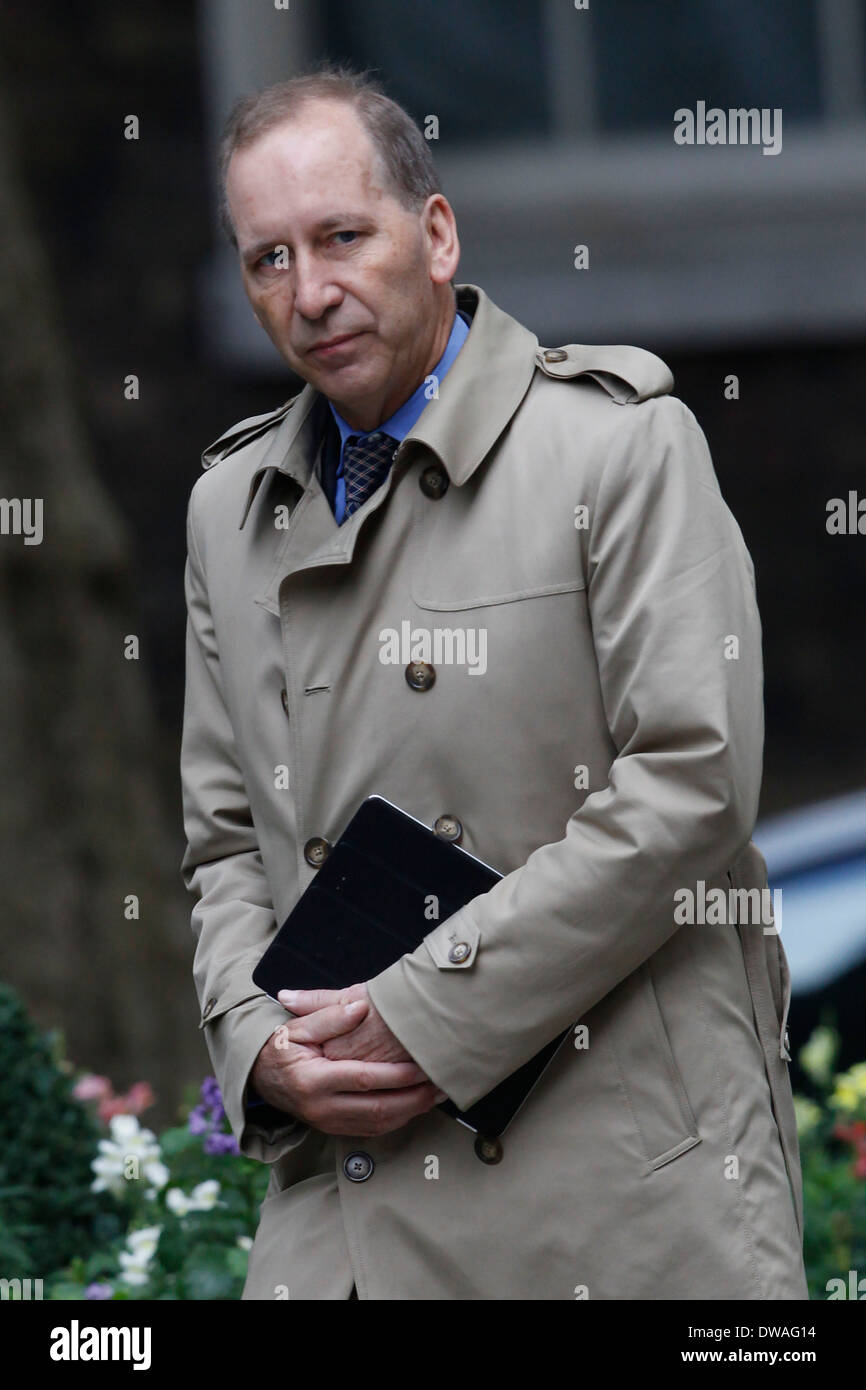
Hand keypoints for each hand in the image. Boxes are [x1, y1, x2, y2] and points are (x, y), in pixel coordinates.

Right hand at [250, 990, 444, 1136]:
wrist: (257, 1075)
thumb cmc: (281, 1046)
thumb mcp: (298, 1026)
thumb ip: (330, 1016)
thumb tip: (361, 1006)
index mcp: (312, 1080)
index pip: (364, 1080)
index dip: (397, 1076)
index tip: (423, 1066)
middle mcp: (320, 1107)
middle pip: (377, 1110)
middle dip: (414, 1099)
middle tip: (441, 1085)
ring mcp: (326, 1122)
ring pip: (378, 1125)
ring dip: (411, 1112)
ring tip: (436, 1095)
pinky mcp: (332, 1128)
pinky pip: (371, 1130)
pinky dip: (397, 1120)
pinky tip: (415, 1106)